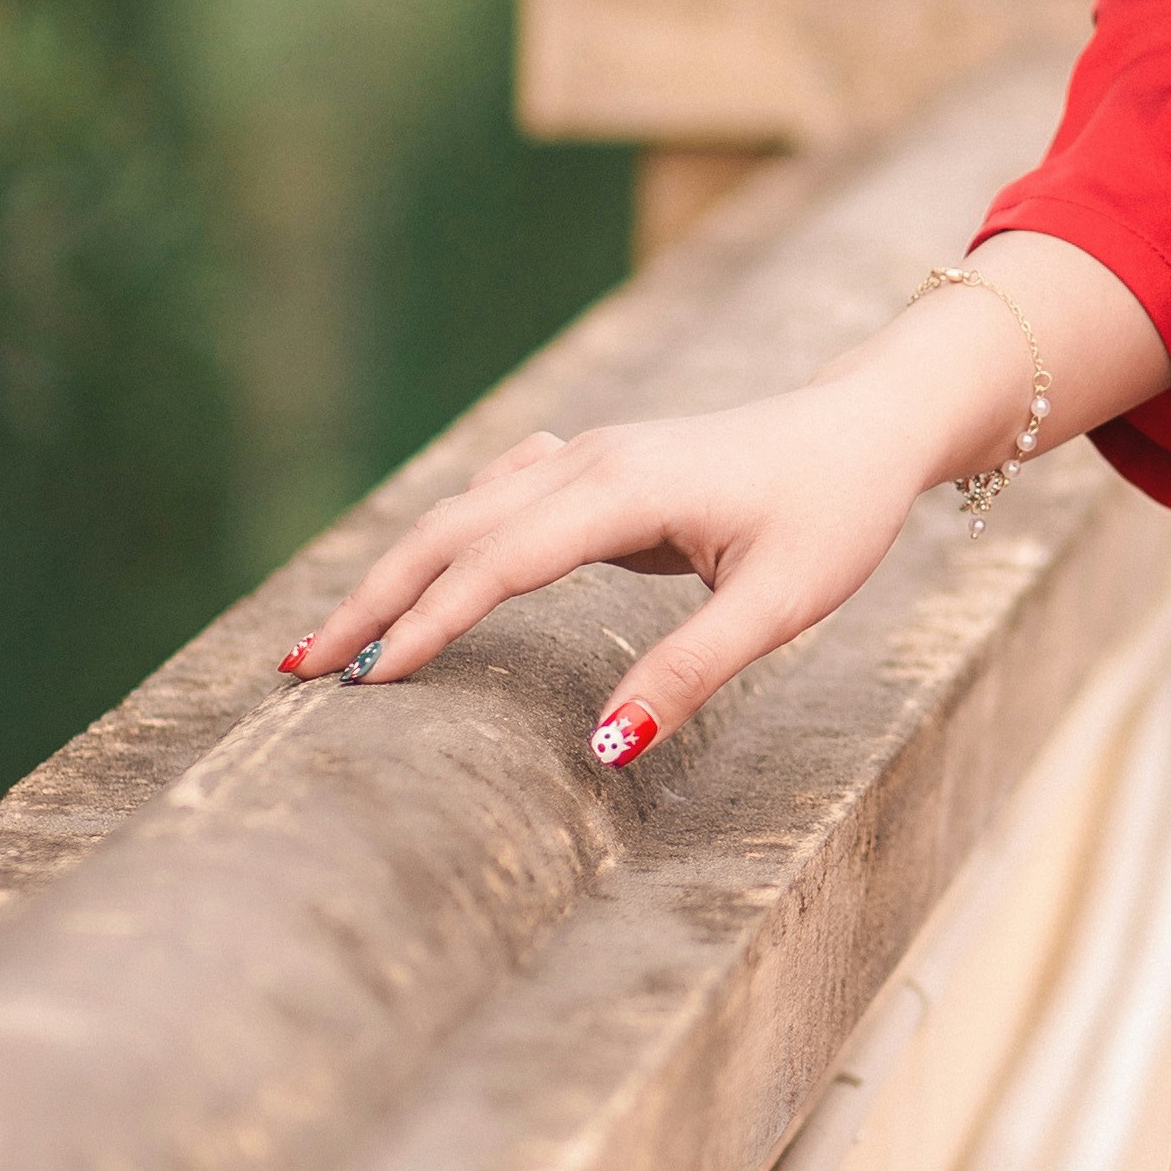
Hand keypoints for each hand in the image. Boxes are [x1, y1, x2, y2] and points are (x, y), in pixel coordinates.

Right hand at [282, 232, 1170, 765]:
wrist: (873, 426)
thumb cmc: (837, 511)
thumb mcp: (781, 603)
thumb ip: (690, 672)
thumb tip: (601, 745)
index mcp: (626, 489)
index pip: (498, 560)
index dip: (428, 622)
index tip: (366, 683)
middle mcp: (592, 461)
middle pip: (453, 529)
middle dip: (373, 598)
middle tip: (296, 671)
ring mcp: (592, 457)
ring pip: (466, 512)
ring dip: (398, 570)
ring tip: (332, 641)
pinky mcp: (601, 468)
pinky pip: (500, 501)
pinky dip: (448, 540)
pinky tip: (424, 574)